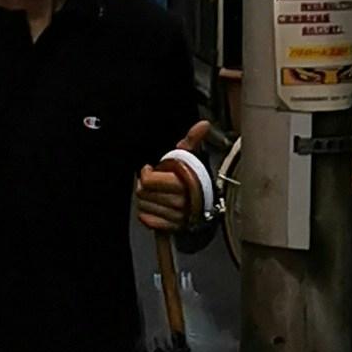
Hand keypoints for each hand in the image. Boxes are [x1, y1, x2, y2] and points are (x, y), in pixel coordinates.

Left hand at [134, 117, 221, 232]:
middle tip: (151, 182)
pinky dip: (147, 214)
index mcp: (182, 183)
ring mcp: (176, 216)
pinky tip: (154, 206)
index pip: (149, 180)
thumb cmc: (196, 178)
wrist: (208, 202)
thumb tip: (204, 124)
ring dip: (146, 199)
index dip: (145, 173)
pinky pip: (149, 221)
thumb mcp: (192, 156)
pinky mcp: (172, 227)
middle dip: (144, 186)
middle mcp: (180, 202)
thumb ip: (193, 139)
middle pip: (144, 193)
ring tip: (154, 193)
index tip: (150, 169)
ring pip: (144, 207)